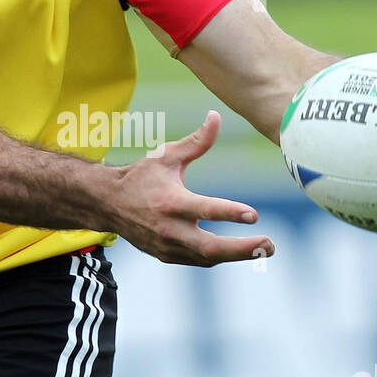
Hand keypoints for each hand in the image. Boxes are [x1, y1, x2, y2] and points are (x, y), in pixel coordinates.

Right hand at [110, 111, 274, 265]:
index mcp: (171, 202)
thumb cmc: (141, 176)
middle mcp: (169, 229)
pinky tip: (240, 251)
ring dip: (237, 255)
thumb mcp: (166, 156)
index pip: (205, 210)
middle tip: (269, 244)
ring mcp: (167, 246)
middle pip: (211, 248)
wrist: (107, 205)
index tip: (254, 216)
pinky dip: (219, 257)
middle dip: (242, 249)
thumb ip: (196, 141)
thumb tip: (216, 116)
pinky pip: (199, 260)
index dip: (230, 213)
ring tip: (264, 249)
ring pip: (208, 258)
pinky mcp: (166, 256)